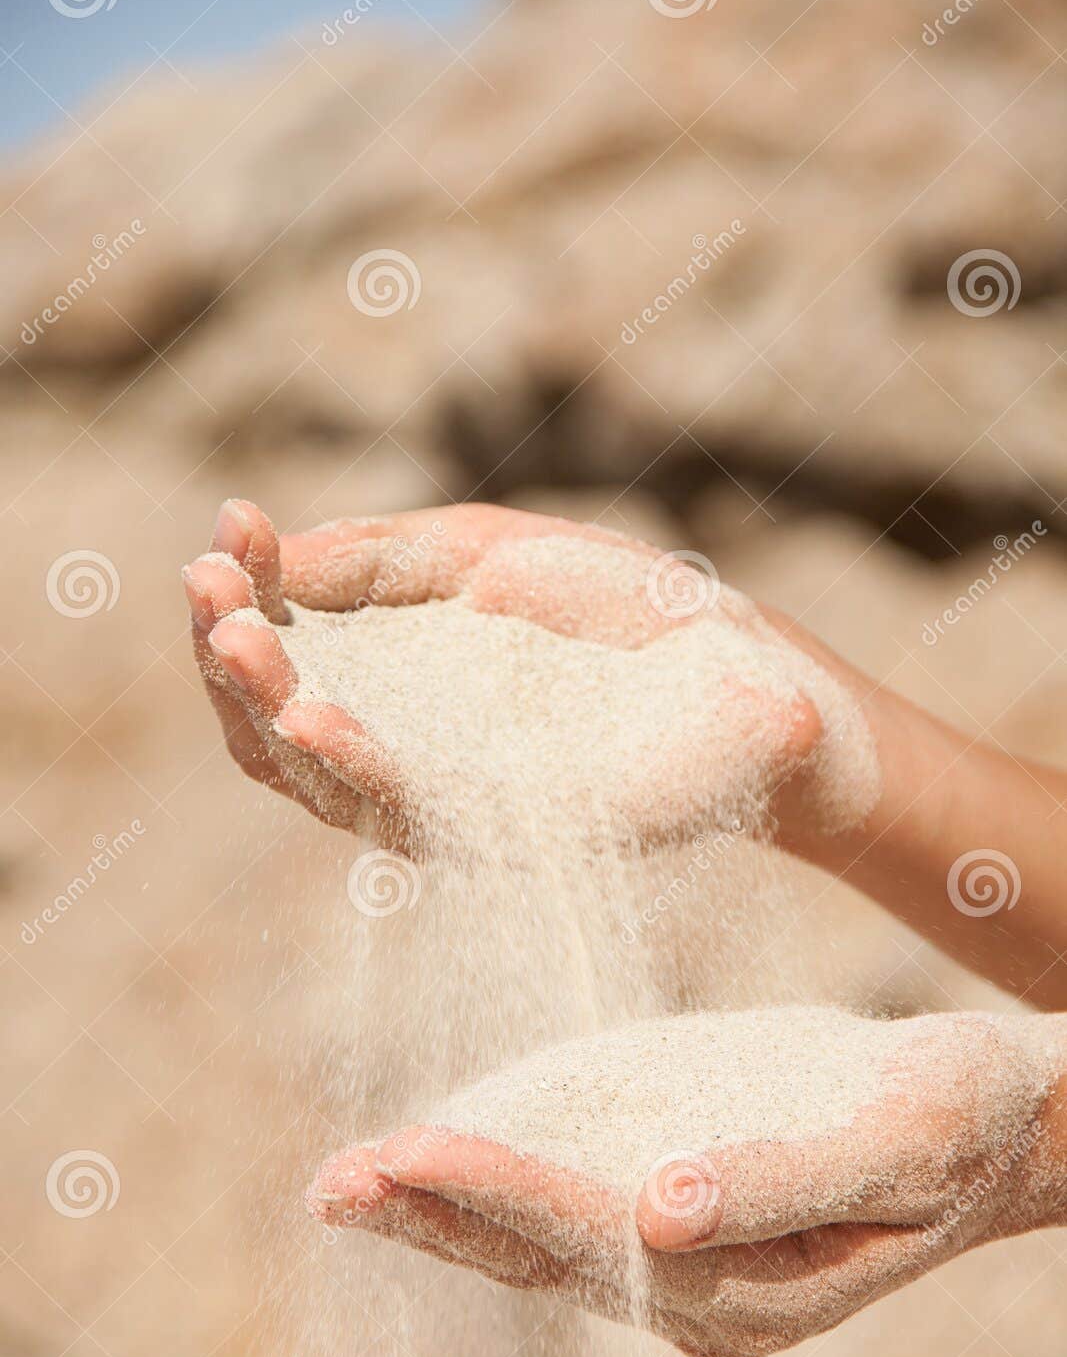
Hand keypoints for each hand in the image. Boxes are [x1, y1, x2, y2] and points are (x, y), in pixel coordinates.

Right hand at [182, 499, 858, 845]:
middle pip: (273, 718)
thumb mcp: (489, 554)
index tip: (232, 523)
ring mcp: (439, 797)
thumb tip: (270, 555)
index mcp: (393, 677)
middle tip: (206, 585)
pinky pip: (397, 807)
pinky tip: (307, 710)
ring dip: (263, 703)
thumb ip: (384, 561)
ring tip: (231, 636)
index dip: (245, 588)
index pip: (287, 645)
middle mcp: (399, 746)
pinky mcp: (490, 833)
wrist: (744, 680)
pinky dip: (348, 760)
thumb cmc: (624, 612)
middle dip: (228, 648)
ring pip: (312, 772)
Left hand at [306, 1011, 1065, 1356]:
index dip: (502, 1194)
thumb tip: (661, 1209)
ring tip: (350, 1183)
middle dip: (439, 1218)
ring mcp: (688, 1264)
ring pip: (544, 1247)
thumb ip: (779, 1182)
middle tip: (335, 1186)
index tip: (408, 1151)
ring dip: (447, 1212)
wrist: (996, 1121)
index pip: (600, 1241)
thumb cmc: (960, 1116)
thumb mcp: (896, 1139)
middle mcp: (702, 1295)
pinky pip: (572, 1213)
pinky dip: (498, 1188)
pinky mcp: (682, 1215)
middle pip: (547, 1261)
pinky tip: (436, 1161)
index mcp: (750, 1286)